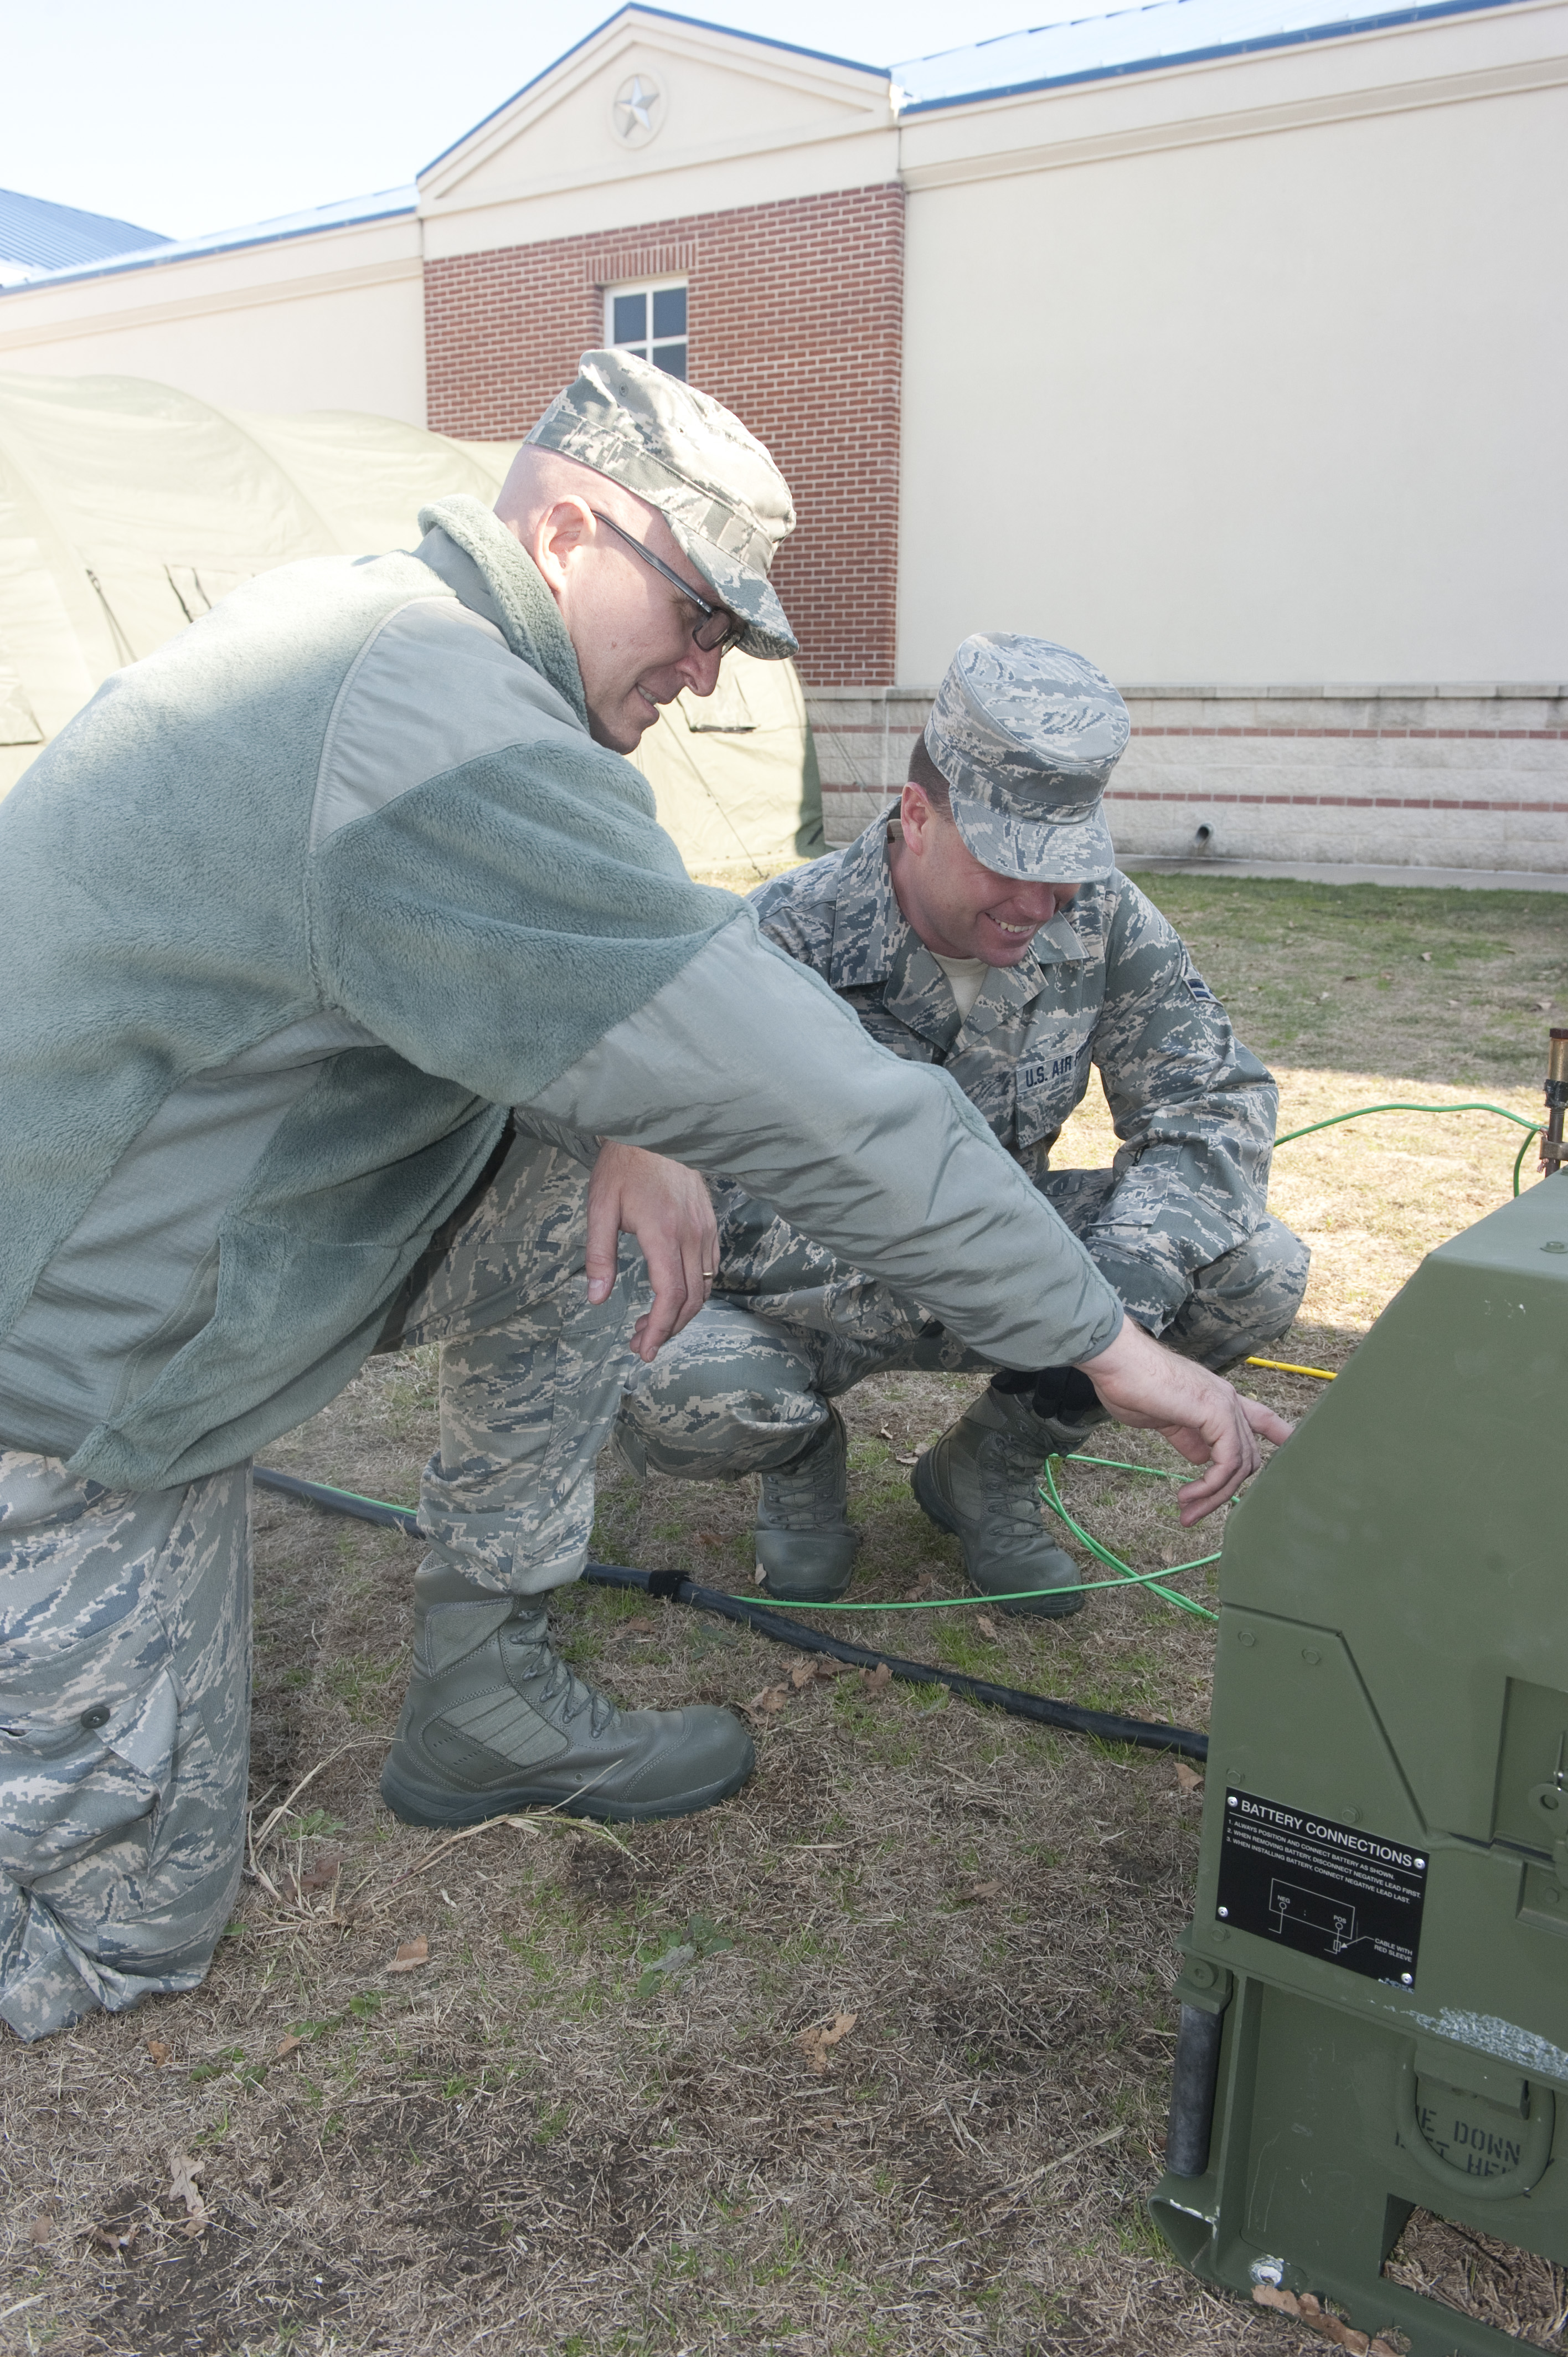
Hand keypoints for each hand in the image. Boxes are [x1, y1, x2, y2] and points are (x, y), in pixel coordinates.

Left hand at [585, 1141, 719, 1363]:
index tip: (645, 1349)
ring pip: (704, 1285)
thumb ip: (599, 1255)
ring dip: (682, 1313)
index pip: (671, 1295)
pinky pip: (710, 1267)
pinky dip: (695, 1290)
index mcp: (663, 1232)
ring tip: (653, 1325)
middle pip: (691, 1298)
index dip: (661, 1328)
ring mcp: (704, 1228)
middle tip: (642, 1345)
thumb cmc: (622, 1165)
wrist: (652, 1128)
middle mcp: (691, 1233)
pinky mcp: (709, 1222)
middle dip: (669, 1329)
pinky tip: (673, 1295)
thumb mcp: (600, 1207)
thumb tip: (596, 1298)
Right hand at [1073, 1322, 1293, 1524]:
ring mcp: (1225, 1405)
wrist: (1117, 1363)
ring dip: (1213, 1496)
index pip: (1260, 1418)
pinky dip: (1210, 1486)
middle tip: (1191, 1512)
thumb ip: (1186, 1437)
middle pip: (1248, 1456)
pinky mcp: (1216, 1413)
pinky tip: (1188, 1494)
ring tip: (1186, 1510)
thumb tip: (1201, 1458)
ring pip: (1239, 1465)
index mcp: (1216, 1398)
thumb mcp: (1163, 1419)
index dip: (1279, 1435)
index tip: (1291, 1450)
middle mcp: (1228, 1400)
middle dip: (1223, 1492)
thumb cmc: (1130, 1385)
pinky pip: (1227, 1462)